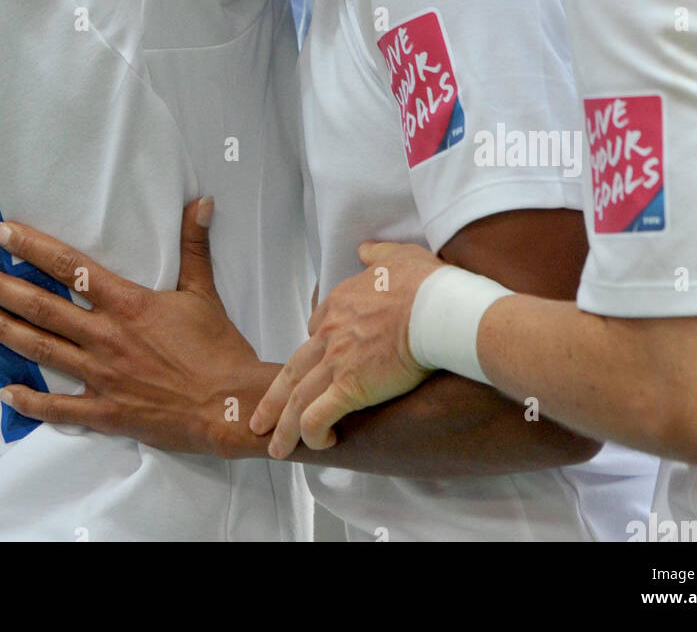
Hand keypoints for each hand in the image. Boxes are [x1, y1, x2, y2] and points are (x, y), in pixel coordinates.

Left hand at [0, 199, 270, 457]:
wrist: (228, 405)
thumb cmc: (216, 347)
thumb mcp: (203, 291)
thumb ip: (193, 246)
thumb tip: (200, 201)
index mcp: (126, 303)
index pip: (69, 268)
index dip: (33, 248)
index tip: (2, 233)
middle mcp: (105, 337)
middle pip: (43, 307)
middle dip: (3, 289)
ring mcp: (101, 376)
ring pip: (42, 350)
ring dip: (7, 332)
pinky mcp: (105, 411)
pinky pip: (59, 408)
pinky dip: (30, 402)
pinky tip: (6, 393)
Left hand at [250, 240, 445, 457]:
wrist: (436, 308)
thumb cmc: (424, 284)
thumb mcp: (397, 256)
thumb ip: (377, 255)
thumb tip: (365, 250)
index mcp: (340, 304)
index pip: (315, 330)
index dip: (313, 351)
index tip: (312, 367)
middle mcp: (330, 332)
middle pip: (292, 369)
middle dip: (274, 399)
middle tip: (260, 419)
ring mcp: (337, 360)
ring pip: (298, 397)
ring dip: (284, 426)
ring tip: (276, 447)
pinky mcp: (351, 387)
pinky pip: (319, 415)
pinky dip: (312, 432)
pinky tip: (317, 444)